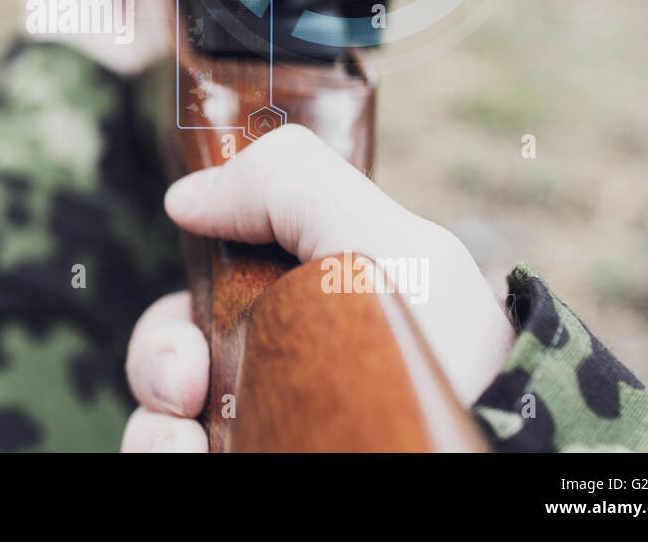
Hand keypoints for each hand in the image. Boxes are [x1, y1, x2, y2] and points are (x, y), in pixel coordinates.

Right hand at [121, 124, 515, 451]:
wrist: (495, 452)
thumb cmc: (452, 351)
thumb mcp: (385, 241)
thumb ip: (289, 183)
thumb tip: (184, 198)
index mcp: (301, 307)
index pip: (202, 299)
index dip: (178, 308)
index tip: (189, 324)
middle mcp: (279, 371)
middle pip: (171, 357)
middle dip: (156, 359)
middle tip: (184, 385)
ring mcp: (274, 429)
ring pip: (164, 420)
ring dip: (151, 422)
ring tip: (183, 441)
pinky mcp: (266, 464)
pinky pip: (176, 460)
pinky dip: (160, 454)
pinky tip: (188, 453)